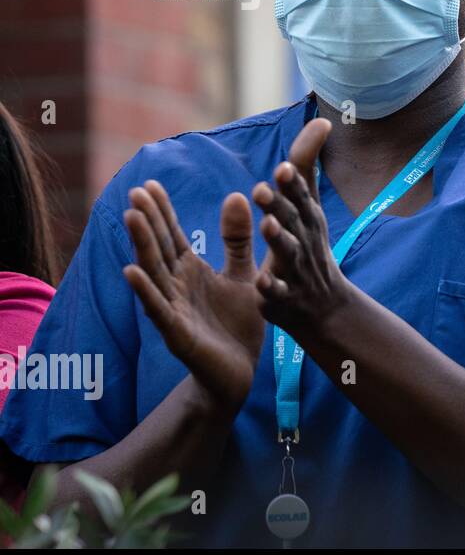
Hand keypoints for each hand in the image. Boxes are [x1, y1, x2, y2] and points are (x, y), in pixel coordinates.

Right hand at [122, 181, 264, 414]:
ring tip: (132, 218)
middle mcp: (176, 286)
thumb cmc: (237, 322)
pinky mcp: (176, 332)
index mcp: (191, 270)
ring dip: (141, 246)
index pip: (172, 235)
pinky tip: (131, 272)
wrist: (241, 370)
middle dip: (148, 221)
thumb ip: (238, 239)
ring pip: (153, 273)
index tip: (150, 184)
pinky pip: (158, 309)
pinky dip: (145, 291)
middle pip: (159, 248)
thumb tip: (236, 195)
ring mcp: (173, 308)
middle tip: (136, 191)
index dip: (162, 211)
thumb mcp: (243, 274)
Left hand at [251, 118, 354, 335]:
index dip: (292, 183)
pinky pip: (277, 293)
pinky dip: (271, 289)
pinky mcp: (284, 298)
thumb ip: (305, 168)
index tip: (282, 167)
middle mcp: (303, 240)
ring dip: (278, 238)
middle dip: (279, 204)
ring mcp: (295, 270)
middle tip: (261, 189)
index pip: (300, 196)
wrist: (328, 308)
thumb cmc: (312, 248)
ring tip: (267, 226)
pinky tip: (261, 284)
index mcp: (306, 218)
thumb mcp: (311, 207)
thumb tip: (321, 122)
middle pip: (291, 220)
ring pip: (287, 252)